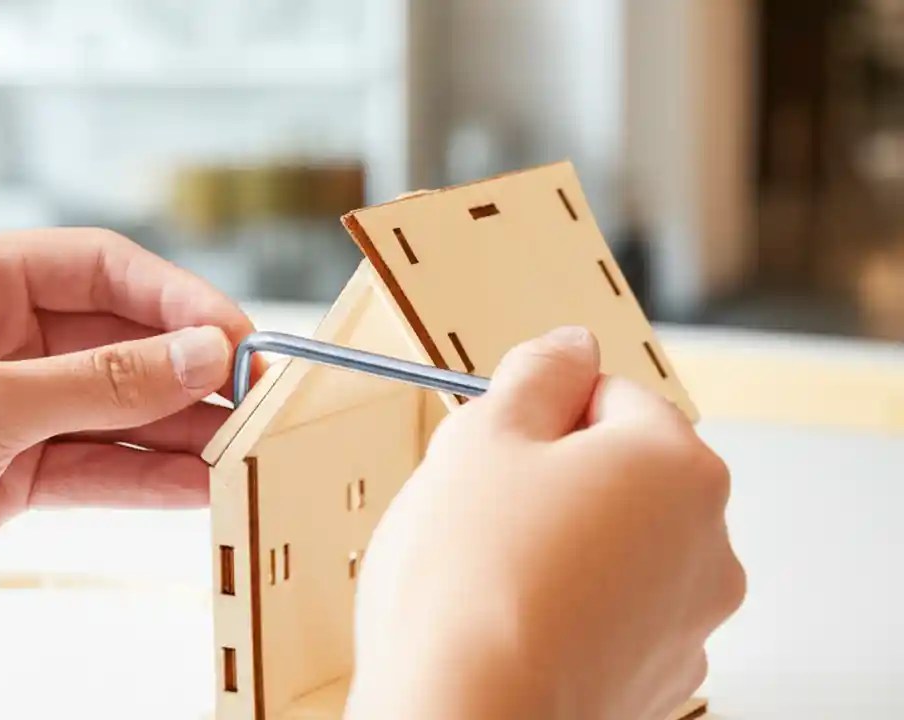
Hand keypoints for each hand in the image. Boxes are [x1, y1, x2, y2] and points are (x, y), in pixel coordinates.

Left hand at [0, 229, 256, 667]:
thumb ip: (103, 382)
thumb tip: (202, 354)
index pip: (102, 267)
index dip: (176, 298)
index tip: (236, 336)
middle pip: (118, 339)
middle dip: (187, 369)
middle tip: (257, 399)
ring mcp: (7, 408)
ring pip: (115, 407)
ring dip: (177, 428)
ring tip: (244, 447)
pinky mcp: (9, 471)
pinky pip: (96, 463)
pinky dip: (146, 475)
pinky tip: (199, 485)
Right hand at [346, 327, 744, 719]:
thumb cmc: (469, 585)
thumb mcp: (482, 436)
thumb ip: (536, 373)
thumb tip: (569, 345)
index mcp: (677, 465)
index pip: (610, 394)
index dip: (538, 414)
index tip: (496, 445)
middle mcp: (707, 543)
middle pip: (619, 473)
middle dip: (551, 480)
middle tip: (482, 512)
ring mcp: (687, 621)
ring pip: (612, 547)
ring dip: (560, 546)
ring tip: (490, 577)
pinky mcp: (655, 680)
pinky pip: (610, 615)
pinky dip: (568, 610)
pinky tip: (512, 624)